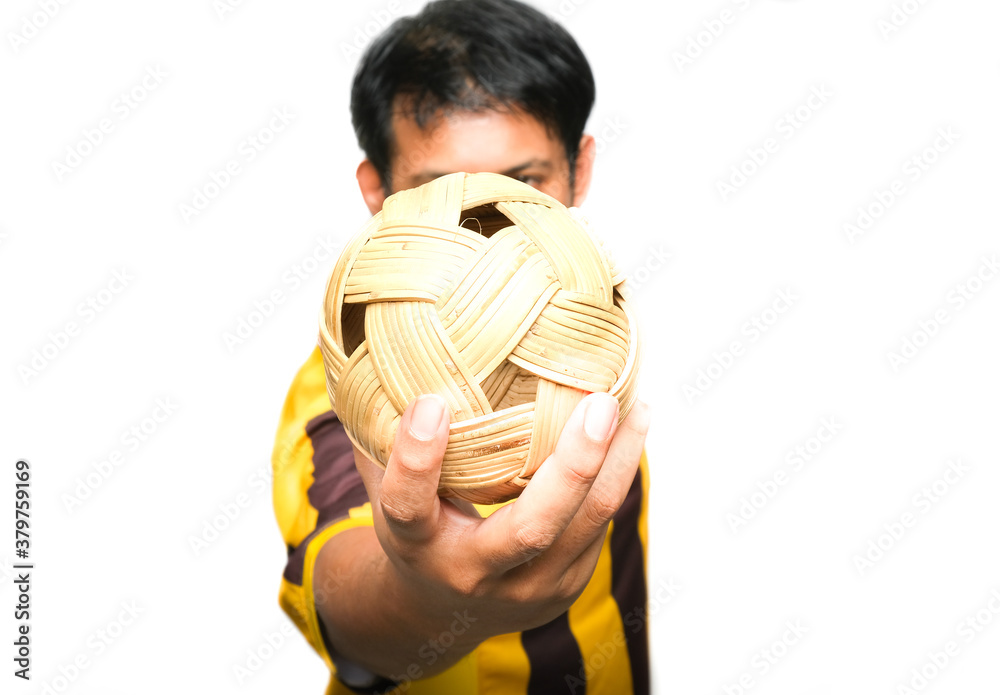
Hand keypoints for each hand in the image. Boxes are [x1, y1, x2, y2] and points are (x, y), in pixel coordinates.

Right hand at [356, 391, 649, 640]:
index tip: (431, 403)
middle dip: (573, 465)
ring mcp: (527, 588)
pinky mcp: (566, 585)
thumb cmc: (415, 527)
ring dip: (616, 460)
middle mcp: (472, 572)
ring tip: (632, 405)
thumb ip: (380, 431)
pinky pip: (600, 523)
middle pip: (531, 528)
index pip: (408, 506)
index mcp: (416, 545)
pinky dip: (618, 473)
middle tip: (598, 403)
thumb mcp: (384, 487)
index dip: (416, 459)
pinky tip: (629, 428)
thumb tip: (375, 345)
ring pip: (586, 524)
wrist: (438, 614)